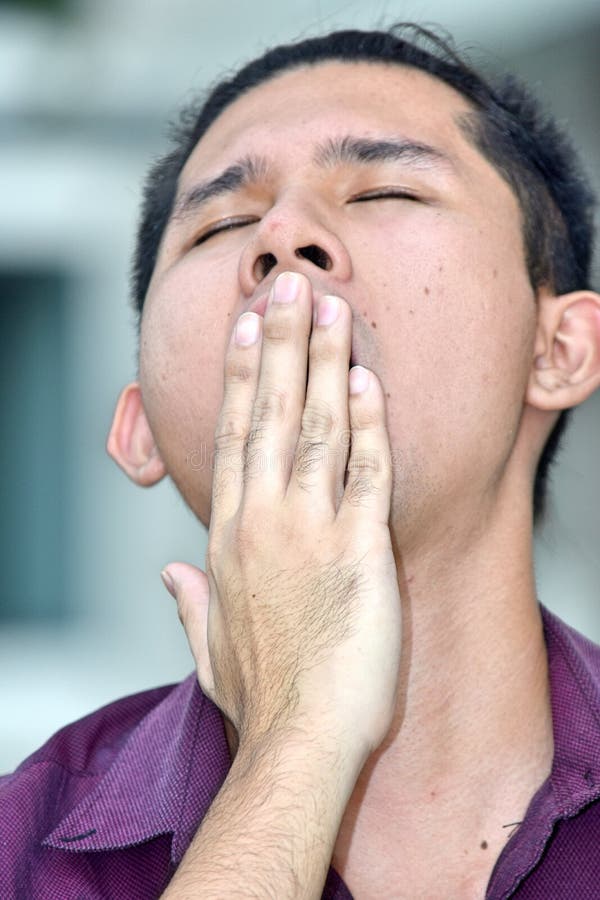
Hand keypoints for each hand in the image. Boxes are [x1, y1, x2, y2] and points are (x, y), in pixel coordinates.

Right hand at [162, 271, 400, 758]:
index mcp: (228, 538)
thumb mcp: (208, 647)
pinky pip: (366, 474)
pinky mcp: (359, 550)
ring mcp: (309, 531)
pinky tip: (368, 381)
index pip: (234, 438)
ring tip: (329, 307)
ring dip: (323, 364)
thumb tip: (166, 570)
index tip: (248, 328)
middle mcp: (262, 521)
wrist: (299, 744)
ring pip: (317, 429)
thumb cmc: (263, 699)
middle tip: (286, 286)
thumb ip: (187, 600)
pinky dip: (369, 425)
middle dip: (278, 344)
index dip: (243, 377)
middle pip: (271, 416)